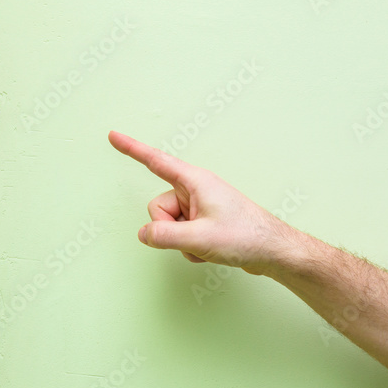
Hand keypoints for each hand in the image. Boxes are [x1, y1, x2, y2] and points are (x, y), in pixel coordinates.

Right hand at [108, 130, 299, 275]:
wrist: (274, 252)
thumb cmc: (246, 237)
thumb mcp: (199, 238)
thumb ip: (164, 236)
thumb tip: (144, 234)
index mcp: (194, 181)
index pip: (155, 161)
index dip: (131, 149)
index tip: (113, 136)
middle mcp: (195, 190)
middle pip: (158, 206)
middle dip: (168, 228)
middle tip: (192, 238)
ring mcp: (199, 206)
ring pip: (169, 223)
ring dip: (182, 240)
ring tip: (207, 245)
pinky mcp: (204, 221)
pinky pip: (181, 234)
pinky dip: (190, 247)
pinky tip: (210, 251)